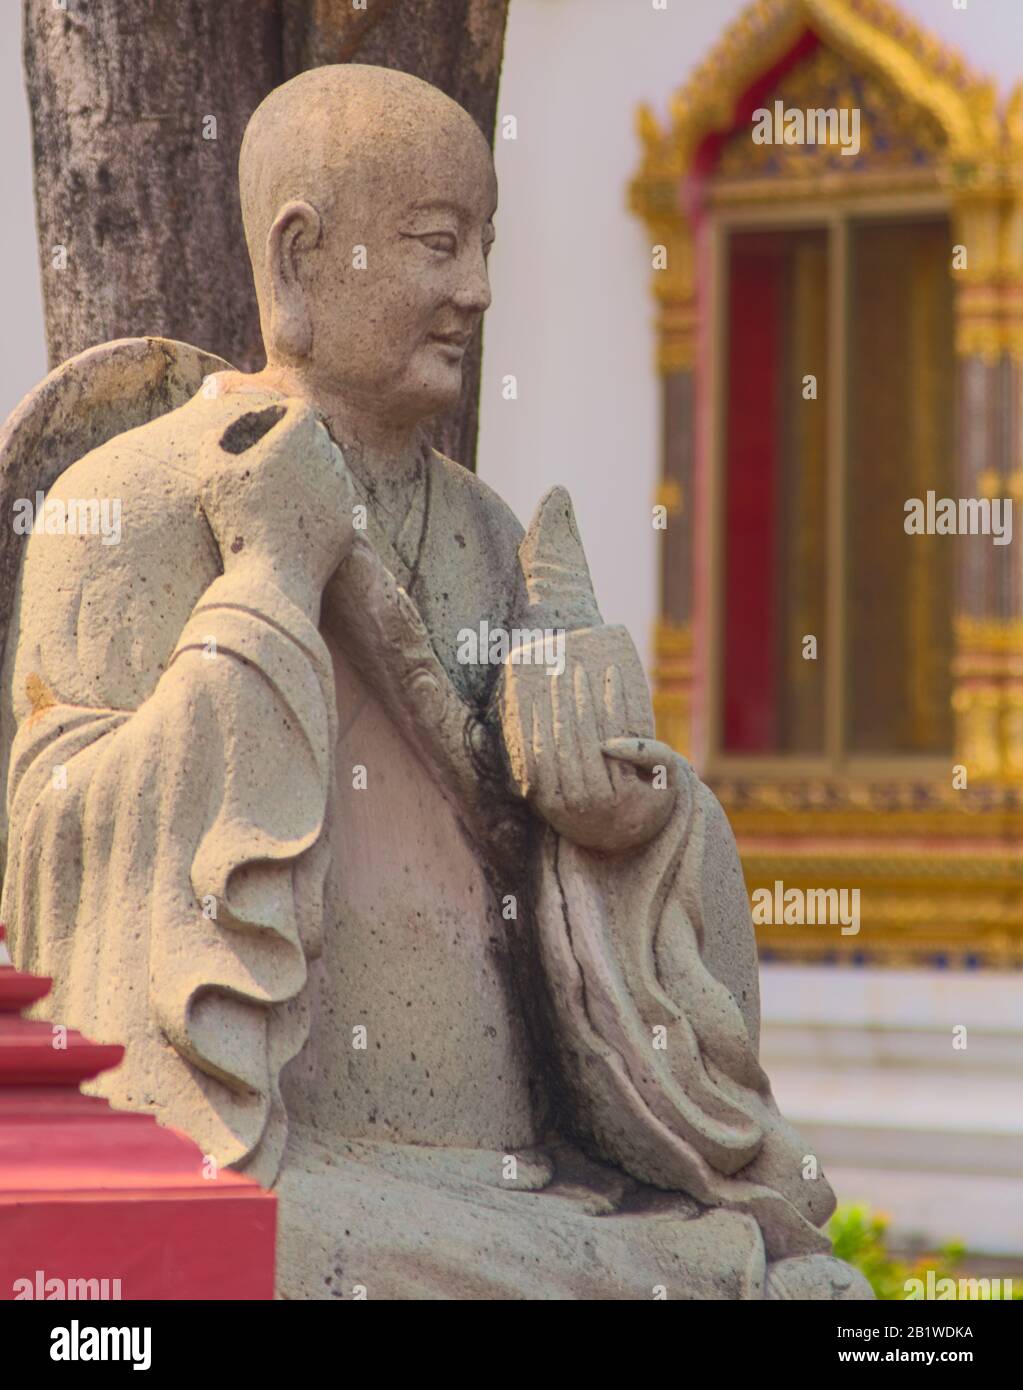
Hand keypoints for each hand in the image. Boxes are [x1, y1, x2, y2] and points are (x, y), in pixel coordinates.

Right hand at [198, 398, 353, 609]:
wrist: (273, 580)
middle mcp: (329, 460)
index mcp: (298, 440)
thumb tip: (215, 429)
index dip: (280, 415)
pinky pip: (340, 500)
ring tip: (286, 487)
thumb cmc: (237, 525)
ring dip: (313, 470)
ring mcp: (345, 492)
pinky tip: (300, 514)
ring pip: (333, 467)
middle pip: (319, 437)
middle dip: (298, 442)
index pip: (298, 410)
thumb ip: (214, 441)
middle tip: (274, 457)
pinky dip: (324, 501)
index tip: (264, 431)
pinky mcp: (352, 521)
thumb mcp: (213, 477)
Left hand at [500, 651, 678, 852]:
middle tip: (572, 669)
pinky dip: (531, 734)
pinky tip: (533, 708)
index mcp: (619, 797)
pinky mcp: (544, 804)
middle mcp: (587, 803)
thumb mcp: (667, 780)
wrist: (620, 842)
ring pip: (552, 749)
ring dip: (550, 711)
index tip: (606, 672)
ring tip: (552, 682)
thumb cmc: (648, 800)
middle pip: (576, 740)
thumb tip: (610, 742)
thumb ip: (648, 755)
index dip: (606, 702)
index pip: (608, 737)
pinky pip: (534, 763)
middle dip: (575, 700)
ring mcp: (561, 805)